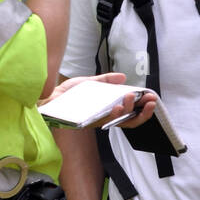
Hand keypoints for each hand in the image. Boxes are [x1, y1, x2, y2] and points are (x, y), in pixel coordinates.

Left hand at [42, 72, 157, 127]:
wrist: (47, 98)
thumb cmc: (66, 94)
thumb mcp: (89, 82)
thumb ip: (106, 80)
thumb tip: (122, 77)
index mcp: (108, 109)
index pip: (130, 112)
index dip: (143, 108)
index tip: (152, 98)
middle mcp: (104, 118)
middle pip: (129, 121)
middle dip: (143, 113)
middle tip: (151, 102)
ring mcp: (97, 121)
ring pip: (119, 122)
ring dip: (128, 110)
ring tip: (130, 98)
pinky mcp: (88, 122)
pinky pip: (104, 121)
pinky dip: (114, 114)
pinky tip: (118, 106)